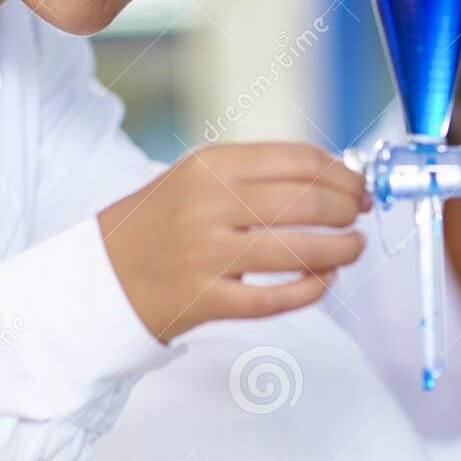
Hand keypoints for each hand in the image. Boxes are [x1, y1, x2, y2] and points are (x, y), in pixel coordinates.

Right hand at [98, 143, 368, 342]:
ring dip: (341, 250)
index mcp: (211, 165)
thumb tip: (337, 176)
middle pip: (307, 202)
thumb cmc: (163, 222)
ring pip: (300, 251)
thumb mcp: (201, 178)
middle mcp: (208, 205)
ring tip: (354, 248)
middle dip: (348, 210)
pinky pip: (277, 299)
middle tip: (359, 216)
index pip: (299, 160)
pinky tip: (324, 280)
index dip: (343, 174)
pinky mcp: (205, 299)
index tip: (360, 186)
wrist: (101, 274)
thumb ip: (261, 175)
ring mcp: (205, 254)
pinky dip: (312, 289)